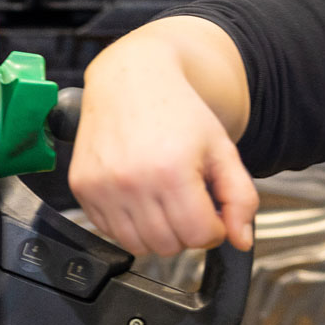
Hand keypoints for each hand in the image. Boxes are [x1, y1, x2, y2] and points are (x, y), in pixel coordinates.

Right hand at [68, 27, 257, 257]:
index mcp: (171, 170)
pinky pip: (109, 231)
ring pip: (138, 246)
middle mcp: (131, 181)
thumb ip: (240, 197)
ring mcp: (102, 187)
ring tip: (164, 198)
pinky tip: (139, 195)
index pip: (200, 235)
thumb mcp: (222, 148)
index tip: (211, 211)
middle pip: (169, 245)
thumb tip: (242, 241)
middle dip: (186, 230)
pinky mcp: (82, 187)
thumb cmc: (177, 110)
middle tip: (188, 200)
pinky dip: (128, 224)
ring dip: (157, 233)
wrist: (132, 78)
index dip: (214, 228)